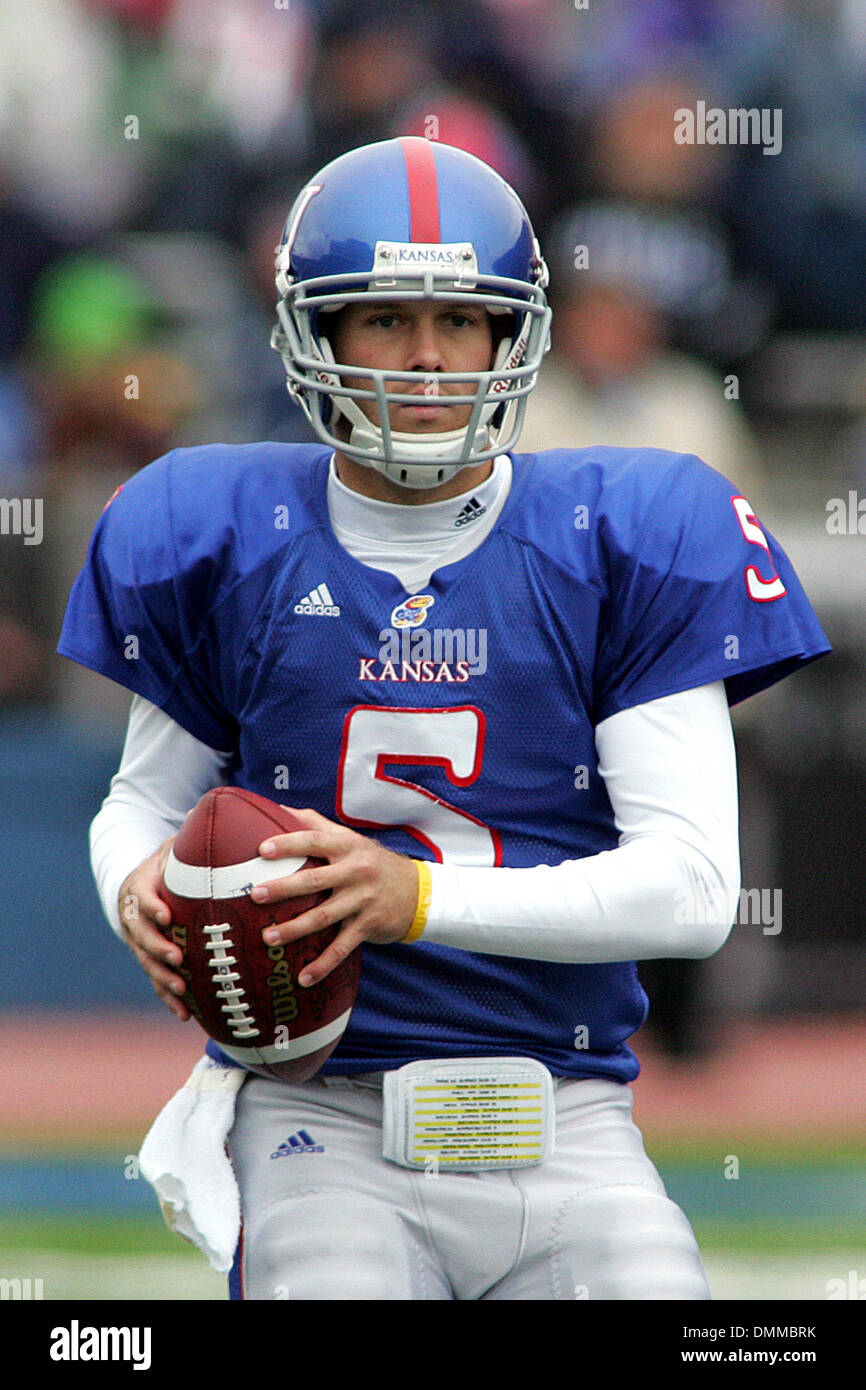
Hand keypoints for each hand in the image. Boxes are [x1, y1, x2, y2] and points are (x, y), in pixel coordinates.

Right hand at [118, 836, 190, 1019]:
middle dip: (157, 948)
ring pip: (147, 962)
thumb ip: (189, 835)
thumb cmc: (168, 861)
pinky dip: (168, 997)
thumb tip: (209, 809)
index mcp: (141, 885)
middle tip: (176, 958)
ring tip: (181, 989)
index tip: (165, 915)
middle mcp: (136, 915)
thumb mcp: (173, 844)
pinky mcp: (150, 958)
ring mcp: (141, 939)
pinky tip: (184, 1014)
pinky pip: (156, 980)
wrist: (142, 881)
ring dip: (162, 977)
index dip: (152, 906)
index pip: (143, 896)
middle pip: (141, 935)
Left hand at [251, 807, 419, 986]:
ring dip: (295, 929)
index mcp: (348, 847)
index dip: (289, 844)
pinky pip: (342, 948)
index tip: (262, 849)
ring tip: (268, 938)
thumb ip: (318, 826)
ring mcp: (363, 901)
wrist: (419, 892)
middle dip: (284, 888)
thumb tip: (281, 810)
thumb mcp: (352, 840)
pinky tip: (303, 978)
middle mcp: (356, 872)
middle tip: (256, 894)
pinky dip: (323, 964)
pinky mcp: (368, 926)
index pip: (315, 841)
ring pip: (324, 916)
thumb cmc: (374, 863)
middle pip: (315, 880)